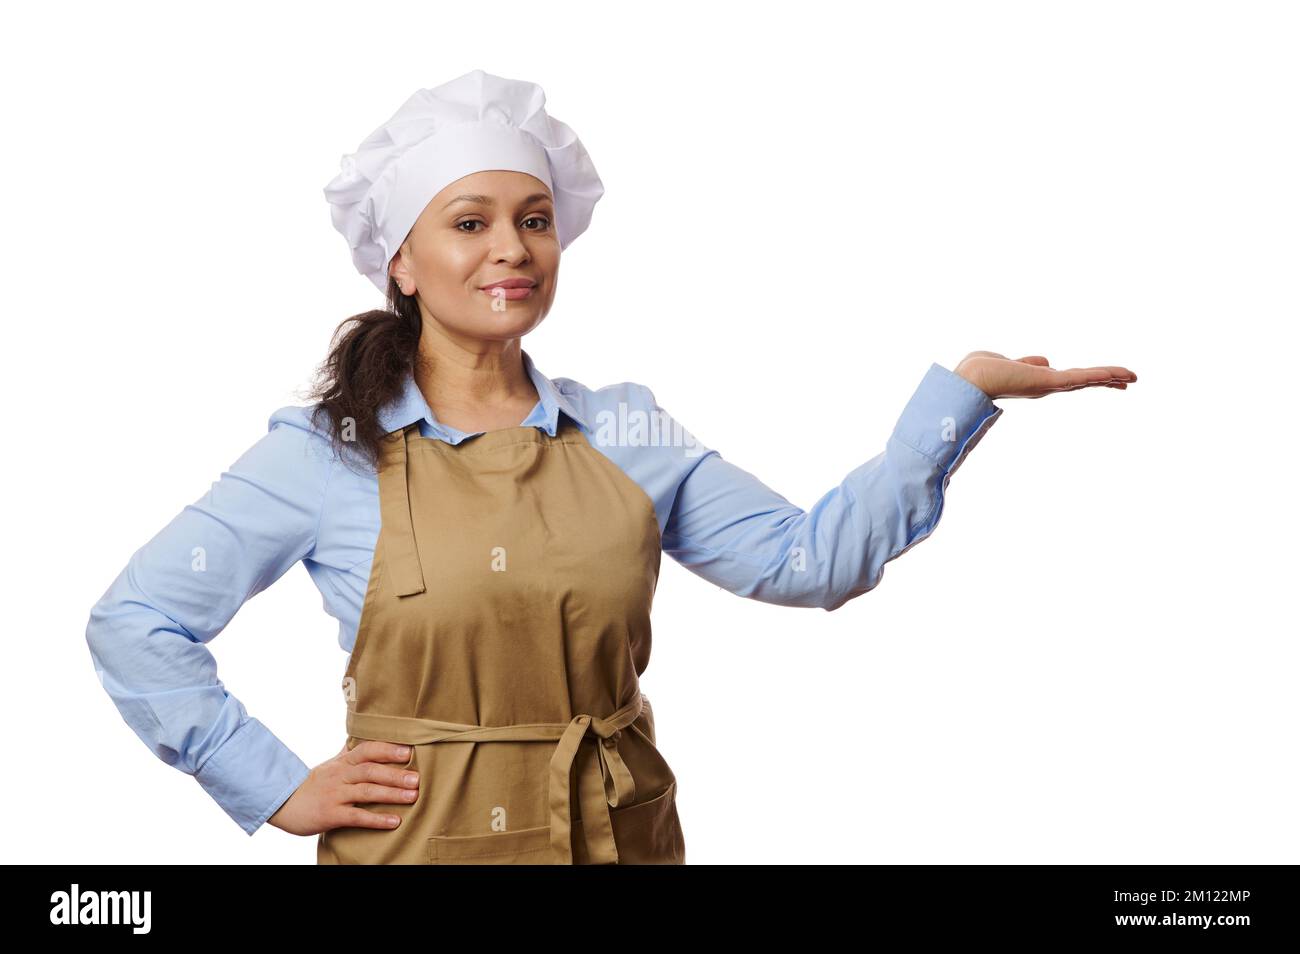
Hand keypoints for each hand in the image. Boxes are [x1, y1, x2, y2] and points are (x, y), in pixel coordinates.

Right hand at [267, 740, 418, 835]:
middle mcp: (340, 776)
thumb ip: (349, 753)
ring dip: (392, 794)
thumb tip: (362, 736)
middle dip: (396, 774)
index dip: (388, 749)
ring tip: (413, 796)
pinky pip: (356, 817)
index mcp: (342, 762)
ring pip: (367, 792)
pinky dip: (376, 819)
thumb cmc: (312, 784)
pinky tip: (394, 821)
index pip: (367, 750)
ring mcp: (335, 795)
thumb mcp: (331, 765)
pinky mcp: (330, 815)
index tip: (409, 750)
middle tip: (418, 778)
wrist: (282, 803)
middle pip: (371, 770)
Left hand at [953, 351, 1137, 399]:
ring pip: (1086, 379)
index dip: (1089, 377)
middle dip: (1106, 380)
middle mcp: (1045, 386)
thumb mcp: (1008, 362)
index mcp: (1036, 380)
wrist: (967, 382)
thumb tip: (1043, 362)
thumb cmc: (979, 372)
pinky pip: (1081, 377)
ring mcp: (1049, 385)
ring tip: (1133, 376)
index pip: (1069, 378)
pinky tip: (1120, 374)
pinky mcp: (1050, 382)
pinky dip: (1102, 375)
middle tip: (1130, 380)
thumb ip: (1027, 362)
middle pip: (1083, 381)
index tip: (1106, 378)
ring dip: (1110, 376)